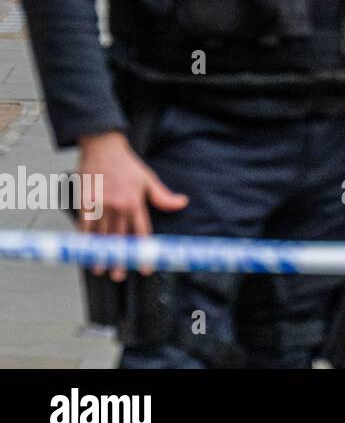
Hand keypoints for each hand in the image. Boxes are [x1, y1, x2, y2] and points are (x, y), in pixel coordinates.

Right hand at [77, 131, 187, 281]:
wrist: (103, 146)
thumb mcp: (149, 179)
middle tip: (119, 275)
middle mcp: (118, 206)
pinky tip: (85, 251)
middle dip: (119, 259)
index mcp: (135, 202)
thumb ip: (163, 196)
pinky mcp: (84, 202)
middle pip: (119, 238)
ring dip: (101, 253)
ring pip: (101, 235)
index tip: (145, 266)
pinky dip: (85, 239)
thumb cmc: (126, 164)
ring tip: (101, 269)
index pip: (141, 233)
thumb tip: (182, 203)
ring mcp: (100, 205)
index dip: (143, 252)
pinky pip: (84, 224)